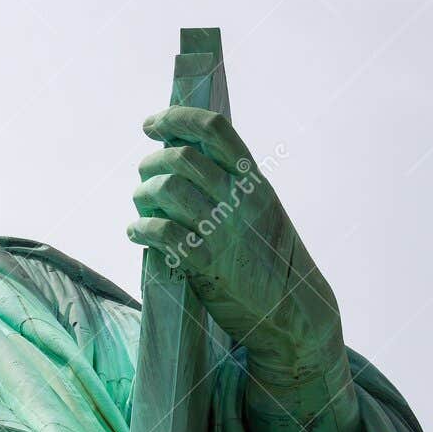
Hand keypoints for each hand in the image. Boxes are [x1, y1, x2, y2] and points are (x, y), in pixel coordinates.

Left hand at [128, 106, 342, 377]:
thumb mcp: (262, 212)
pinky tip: (137, 233)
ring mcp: (223, 230)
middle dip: (151, 163)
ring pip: (167, 190)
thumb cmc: (271, 261)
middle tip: (144, 176)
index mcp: (254, 182)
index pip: (214, 129)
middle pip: (181, 157)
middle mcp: (239, 200)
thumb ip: (231, 187)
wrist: (295, 312)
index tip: (151, 125)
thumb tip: (182, 162)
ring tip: (141, 208)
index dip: (175, 119)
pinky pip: (161, 232)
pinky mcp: (206, 263)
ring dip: (143, 195)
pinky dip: (141, 229)